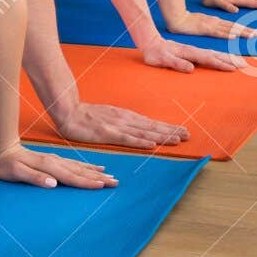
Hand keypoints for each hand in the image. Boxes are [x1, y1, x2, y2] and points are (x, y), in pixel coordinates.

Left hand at [0, 143, 117, 188]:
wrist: (4, 150)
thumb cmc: (8, 166)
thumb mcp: (16, 173)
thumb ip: (34, 178)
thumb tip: (52, 184)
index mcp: (49, 167)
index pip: (71, 177)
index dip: (87, 182)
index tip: (102, 186)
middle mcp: (56, 162)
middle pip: (81, 172)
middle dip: (99, 178)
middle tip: (116, 183)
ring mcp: (57, 160)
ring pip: (81, 167)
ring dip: (96, 172)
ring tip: (111, 176)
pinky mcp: (56, 160)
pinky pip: (76, 163)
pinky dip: (88, 166)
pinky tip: (96, 167)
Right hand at [48, 99, 191, 148]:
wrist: (68, 111)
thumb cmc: (87, 116)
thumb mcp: (109, 116)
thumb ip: (123, 123)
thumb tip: (138, 129)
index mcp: (126, 116)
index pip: (151, 124)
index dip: (168, 127)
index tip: (183, 131)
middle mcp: (125, 120)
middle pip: (152, 127)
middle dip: (170, 131)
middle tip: (187, 136)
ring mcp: (117, 126)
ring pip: (144, 133)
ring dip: (162, 136)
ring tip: (177, 139)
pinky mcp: (107, 133)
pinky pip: (127, 139)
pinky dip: (140, 142)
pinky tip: (152, 145)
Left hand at [140, 36, 239, 72]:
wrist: (151, 42)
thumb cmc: (156, 54)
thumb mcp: (163, 60)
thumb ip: (177, 63)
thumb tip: (191, 69)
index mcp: (189, 52)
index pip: (208, 59)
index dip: (220, 64)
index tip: (233, 68)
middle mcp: (194, 50)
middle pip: (216, 55)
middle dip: (230, 59)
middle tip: (244, 64)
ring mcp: (194, 50)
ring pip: (214, 53)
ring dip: (228, 57)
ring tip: (240, 61)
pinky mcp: (192, 52)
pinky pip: (209, 54)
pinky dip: (219, 56)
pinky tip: (224, 58)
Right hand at [162, 8, 256, 39]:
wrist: (175, 17)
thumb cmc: (186, 22)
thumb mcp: (201, 24)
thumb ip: (211, 28)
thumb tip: (220, 32)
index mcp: (215, 22)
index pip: (232, 26)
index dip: (244, 29)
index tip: (255, 32)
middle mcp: (215, 22)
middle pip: (234, 27)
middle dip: (247, 30)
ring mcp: (210, 25)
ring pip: (229, 29)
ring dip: (242, 32)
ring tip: (253, 35)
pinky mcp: (204, 28)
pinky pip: (217, 32)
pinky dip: (226, 34)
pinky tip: (234, 36)